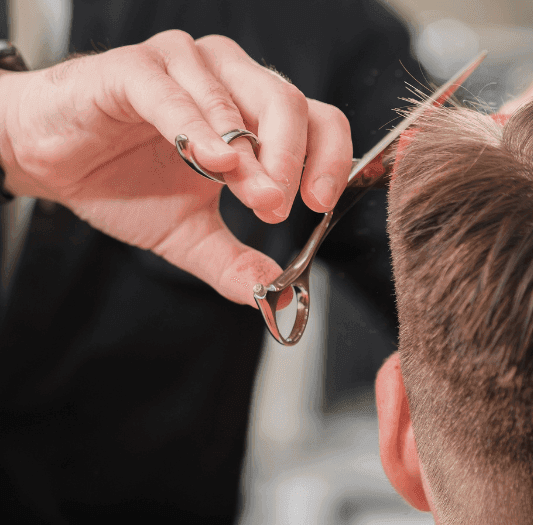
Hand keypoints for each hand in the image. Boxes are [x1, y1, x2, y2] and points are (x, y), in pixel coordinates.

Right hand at [0, 31, 353, 305]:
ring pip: (238, 98)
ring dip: (251, 152)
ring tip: (252, 194)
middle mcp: (229, 79)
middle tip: (279, 207)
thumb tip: (273, 295)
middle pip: (288, 104)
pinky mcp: (135, 67)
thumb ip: (233, 262)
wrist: (49, 160)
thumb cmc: (122, 180)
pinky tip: (210, 161)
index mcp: (254, 113)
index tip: (319, 204)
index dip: (328, 160)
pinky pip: (174, 93)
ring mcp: (185, 66)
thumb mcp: (189, 234)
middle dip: (292, 161)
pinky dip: (197, 128)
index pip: (317, 121)